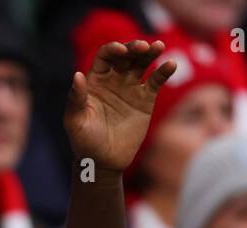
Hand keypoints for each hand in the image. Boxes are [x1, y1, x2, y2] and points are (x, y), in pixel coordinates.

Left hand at [65, 39, 175, 172]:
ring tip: (158, 46)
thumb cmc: (84, 142)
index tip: (120, 51)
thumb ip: (76, 98)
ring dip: (151, 52)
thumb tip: (77, 75)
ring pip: (142, 63)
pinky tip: (170, 65)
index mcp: (95, 80)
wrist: (103, 162)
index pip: (105, 56)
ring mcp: (130, 88)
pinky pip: (156, 81)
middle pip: (126, 55)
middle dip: (134, 48)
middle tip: (143, 47)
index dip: (113, 49)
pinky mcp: (145, 99)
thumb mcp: (75, 121)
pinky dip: (164, 71)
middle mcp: (114, 79)